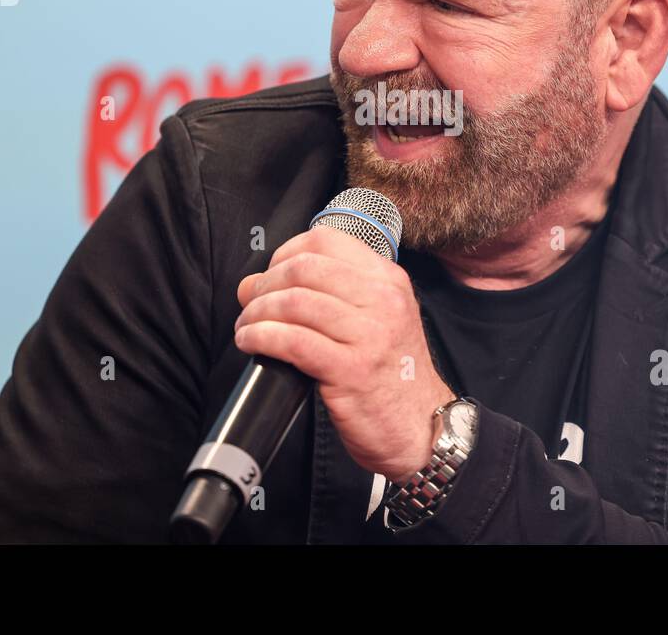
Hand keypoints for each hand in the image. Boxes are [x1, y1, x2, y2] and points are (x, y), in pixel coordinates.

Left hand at [235, 226, 454, 483]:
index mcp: (389, 280)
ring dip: (257, 313)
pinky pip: (292, 341)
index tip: (270, 275)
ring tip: (247, 328)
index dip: (285, 253)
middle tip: (251, 305)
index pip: (326, 240)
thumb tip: (255, 283)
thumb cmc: (391, 377)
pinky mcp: (351, 370)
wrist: (421, 428)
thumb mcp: (375, 321)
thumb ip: (326, 296)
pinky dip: (261, 338)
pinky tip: (251, 343)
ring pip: (294, 302)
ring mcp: (370, 334)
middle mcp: (383, 300)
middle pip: (304, 268)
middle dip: (265, 285)